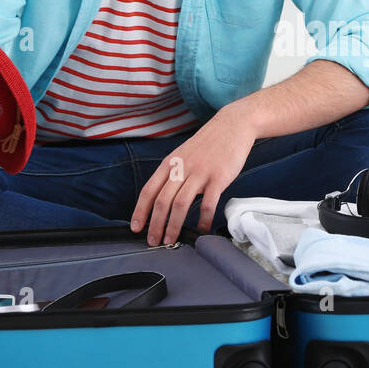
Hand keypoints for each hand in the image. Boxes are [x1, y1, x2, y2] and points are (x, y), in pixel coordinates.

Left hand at [130, 109, 256, 245]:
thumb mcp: (183, 155)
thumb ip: (173, 174)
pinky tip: (201, 229)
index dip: (140, 211)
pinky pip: (208, 204)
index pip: (149, 190)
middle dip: (155, 225)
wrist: (232, 126)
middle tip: (153, 242)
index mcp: (170, 164)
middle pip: (162, 201)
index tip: (136, 228)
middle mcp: (181, 168)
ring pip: (180, 204)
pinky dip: (203, 220)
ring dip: (173, 226)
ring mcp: (200, 173)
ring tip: (171, 240)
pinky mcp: (219, 178)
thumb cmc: (207, 144)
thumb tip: (162, 200)